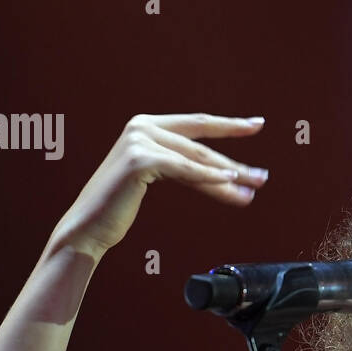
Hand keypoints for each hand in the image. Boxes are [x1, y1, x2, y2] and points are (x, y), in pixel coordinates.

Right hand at [47, 113, 267, 257]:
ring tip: (254, 187)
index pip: (197, 124)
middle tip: (263, 177)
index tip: (257, 125)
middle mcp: (142, 127)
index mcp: (146, 126)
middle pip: (201, 146)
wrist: (88, 227)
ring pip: (197, 160)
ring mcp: (140, 141)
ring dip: (230, 175)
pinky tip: (231, 182)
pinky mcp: (140, 160)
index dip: (229, 125)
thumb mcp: (157, 177)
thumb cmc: (120, 206)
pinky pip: (185, 170)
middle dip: (235, 163)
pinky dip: (210, 177)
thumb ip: (183, 166)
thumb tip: (228, 173)